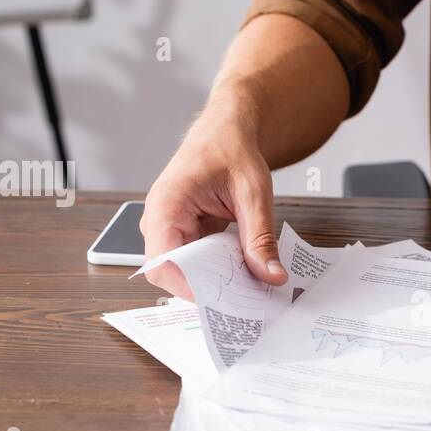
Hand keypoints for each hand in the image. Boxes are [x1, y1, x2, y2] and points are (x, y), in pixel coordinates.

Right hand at [139, 99, 287, 300]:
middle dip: (208, 289)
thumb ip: (260, 238)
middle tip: (246, 297)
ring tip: (249, 285)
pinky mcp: (184, 233)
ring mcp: (169, 228)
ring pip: (185, 271)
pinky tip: (243, 271)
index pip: (162, 264)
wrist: (226, 131)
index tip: (224, 299)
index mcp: (165, 206)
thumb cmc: (231, 149)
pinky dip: (219, 270)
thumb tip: (271, 276)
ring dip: (215, 281)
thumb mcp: (253, 194)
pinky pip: (197, 262)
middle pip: (172, 273)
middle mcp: (159, 220)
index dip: (189, 288)